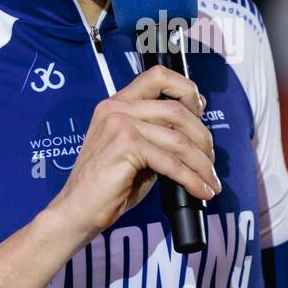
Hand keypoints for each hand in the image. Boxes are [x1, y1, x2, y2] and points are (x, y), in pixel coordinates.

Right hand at [47, 64, 220, 243]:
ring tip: (210, 182)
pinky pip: (170, 162)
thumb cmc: (109, 186)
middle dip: (203, 138)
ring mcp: (119, 124)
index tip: (201, 111)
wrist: (77, 211)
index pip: (158, 76)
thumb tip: (197, 128)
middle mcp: (117, 107)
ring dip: (201, 163)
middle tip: (210, 163)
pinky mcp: (124, 145)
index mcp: (118, 103)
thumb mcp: (137, 151)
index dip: (186, 89)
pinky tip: (200, 191)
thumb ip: (158, 134)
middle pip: (177, 110)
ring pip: (178, 138)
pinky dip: (191, 178)